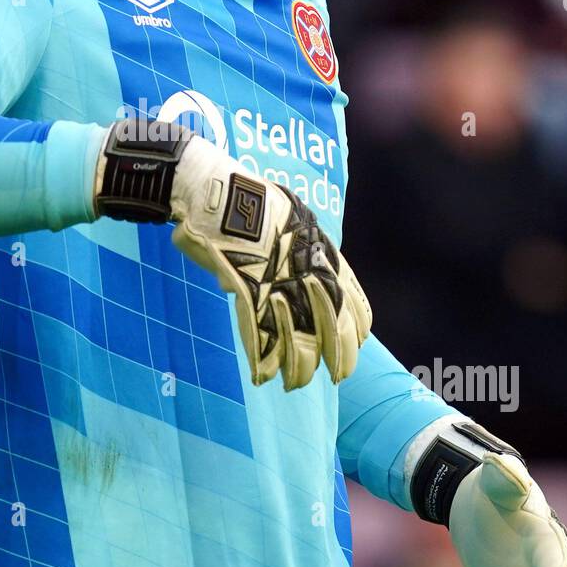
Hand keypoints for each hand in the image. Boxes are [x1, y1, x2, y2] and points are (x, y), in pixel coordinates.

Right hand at [92, 116, 371, 390]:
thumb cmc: (238, 196)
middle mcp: (301, 262)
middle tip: (339, 376)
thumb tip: (283, 273)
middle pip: (330, 317)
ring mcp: (273, 275)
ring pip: (297, 330)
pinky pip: (256, 328)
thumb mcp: (280, 216)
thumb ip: (285, 249)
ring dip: (299, 362)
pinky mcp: (243, 284)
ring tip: (297, 383)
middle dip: (337, 351)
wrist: (207, 183)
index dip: (355, 322)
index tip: (358, 343)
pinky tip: (263, 376)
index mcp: (315, 243)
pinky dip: (261, 355)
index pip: (348, 290)